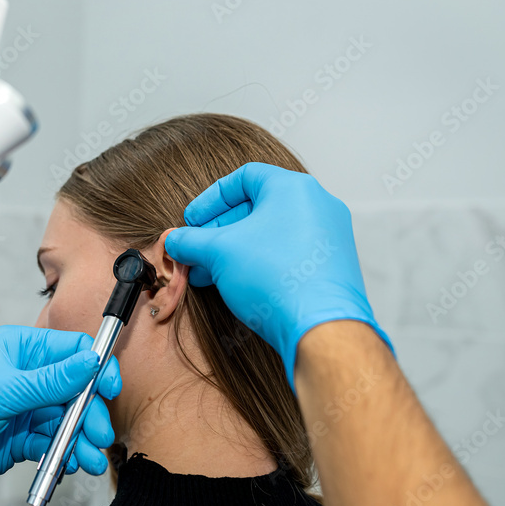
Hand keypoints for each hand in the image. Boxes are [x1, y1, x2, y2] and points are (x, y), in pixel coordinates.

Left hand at [0, 325, 120, 505]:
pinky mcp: (20, 438)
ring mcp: (24, 408)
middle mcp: (26, 375)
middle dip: (89, 412)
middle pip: (76, 389)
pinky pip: (53, 442)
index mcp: (19, 349)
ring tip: (88, 461)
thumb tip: (90, 361)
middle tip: (98, 436)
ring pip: (67, 420)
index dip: (95, 368)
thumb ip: (48, 381)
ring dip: (81, 439)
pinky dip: (64, 453)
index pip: (72, 350)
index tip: (109, 391)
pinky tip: (69, 465)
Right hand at [164, 162, 391, 387]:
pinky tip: (234, 283)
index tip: (192, 220)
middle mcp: (317, 206)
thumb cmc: (276, 278)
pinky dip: (257, 262)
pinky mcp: (330, 266)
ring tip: (207, 272)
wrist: (320, 328)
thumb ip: (190, 241)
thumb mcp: (218, 252)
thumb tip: (175, 241)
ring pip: (270, 233)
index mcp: (293, 188)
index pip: (244, 177)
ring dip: (234, 249)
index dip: (210, 198)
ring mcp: (327, 237)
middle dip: (218, 230)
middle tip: (196, 249)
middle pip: (256, 207)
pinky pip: (286, 253)